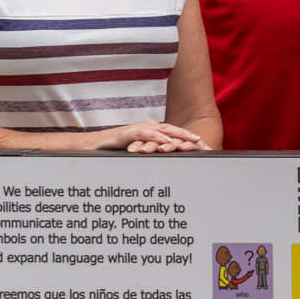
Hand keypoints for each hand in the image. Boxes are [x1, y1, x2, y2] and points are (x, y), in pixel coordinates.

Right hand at [94, 121, 211, 153]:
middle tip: (207, 145)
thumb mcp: (139, 155)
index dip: (192, 142)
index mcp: (153, 133)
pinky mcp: (128, 133)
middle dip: (192, 138)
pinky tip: (167, 142)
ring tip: (194, 140)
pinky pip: (146, 134)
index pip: (176, 136)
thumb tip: (170, 170)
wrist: (91, 147)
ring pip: (164, 130)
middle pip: (175, 131)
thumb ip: (153, 157)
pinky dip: (158, 137)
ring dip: (180, 135)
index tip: (208, 149)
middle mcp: (149, 128)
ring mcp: (139, 129)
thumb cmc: (115, 153)